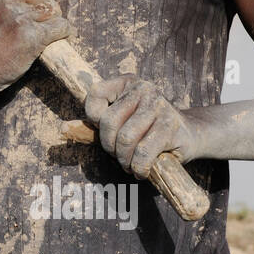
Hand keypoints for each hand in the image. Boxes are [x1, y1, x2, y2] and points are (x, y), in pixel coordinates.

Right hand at [0, 0, 69, 99]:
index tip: (28, 6)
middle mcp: (6, 0)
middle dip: (45, 4)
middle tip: (40, 21)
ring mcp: (20, 17)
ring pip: (54, 8)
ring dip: (54, 20)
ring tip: (47, 32)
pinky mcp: (33, 37)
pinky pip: (62, 26)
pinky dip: (64, 32)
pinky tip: (57, 38)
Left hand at [84, 75, 200, 177]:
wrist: (190, 135)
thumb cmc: (148, 130)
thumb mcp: (121, 122)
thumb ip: (95, 124)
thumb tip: (63, 129)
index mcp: (127, 83)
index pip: (95, 95)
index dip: (94, 119)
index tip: (109, 133)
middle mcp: (144, 89)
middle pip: (109, 122)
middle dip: (110, 146)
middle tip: (119, 155)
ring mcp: (159, 106)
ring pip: (125, 139)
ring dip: (124, 160)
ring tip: (130, 164)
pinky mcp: (171, 126)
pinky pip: (143, 153)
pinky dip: (139, 168)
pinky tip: (142, 170)